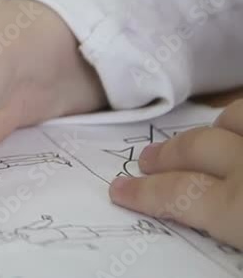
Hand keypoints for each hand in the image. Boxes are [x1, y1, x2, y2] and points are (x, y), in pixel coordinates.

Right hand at [110, 99, 242, 248]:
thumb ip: (220, 232)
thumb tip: (191, 224)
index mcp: (237, 207)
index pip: (176, 192)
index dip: (144, 192)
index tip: (120, 191)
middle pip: (198, 148)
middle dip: (167, 154)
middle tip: (148, 161)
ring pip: (236, 118)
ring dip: (215, 127)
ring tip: (207, 135)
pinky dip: (242, 124)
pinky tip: (240, 135)